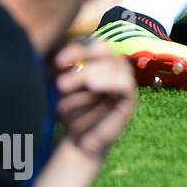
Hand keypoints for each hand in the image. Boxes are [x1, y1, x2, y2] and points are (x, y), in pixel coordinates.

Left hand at [51, 39, 137, 157]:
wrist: (80, 143)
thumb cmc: (72, 113)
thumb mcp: (64, 88)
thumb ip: (65, 69)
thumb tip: (62, 56)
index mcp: (100, 63)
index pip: (94, 43)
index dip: (77, 46)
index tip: (57, 61)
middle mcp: (115, 69)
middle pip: (106, 48)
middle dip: (82, 53)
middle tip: (59, 66)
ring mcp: (124, 83)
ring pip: (115, 64)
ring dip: (88, 71)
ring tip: (63, 86)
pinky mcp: (129, 99)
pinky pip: (125, 84)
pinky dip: (109, 81)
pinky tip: (93, 85)